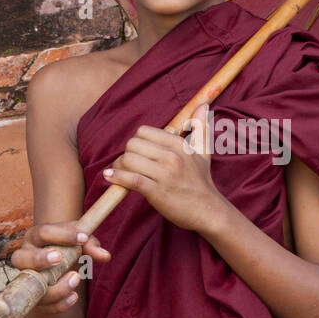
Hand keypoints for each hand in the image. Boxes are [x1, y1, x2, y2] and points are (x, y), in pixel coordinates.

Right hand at [8, 221, 110, 311]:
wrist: (59, 268)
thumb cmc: (68, 247)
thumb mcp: (80, 241)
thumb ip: (91, 244)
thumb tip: (105, 256)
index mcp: (35, 237)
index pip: (43, 232)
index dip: (62, 235)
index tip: (83, 238)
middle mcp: (25, 257)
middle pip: (19, 258)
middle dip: (38, 259)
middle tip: (59, 259)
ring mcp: (27, 279)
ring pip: (31, 285)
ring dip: (55, 285)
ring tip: (76, 278)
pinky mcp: (35, 298)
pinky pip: (43, 305)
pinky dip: (60, 304)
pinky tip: (74, 297)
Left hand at [103, 103, 223, 232]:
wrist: (208, 211)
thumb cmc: (202, 182)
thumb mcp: (203, 152)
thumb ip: (201, 128)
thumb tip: (203, 106)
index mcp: (179, 145)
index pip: (144, 131)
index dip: (136, 141)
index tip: (138, 153)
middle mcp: (172, 156)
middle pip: (132, 144)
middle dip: (126, 154)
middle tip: (127, 165)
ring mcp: (164, 174)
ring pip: (128, 160)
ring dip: (119, 167)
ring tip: (119, 173)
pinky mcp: (157, 192)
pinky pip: (131, 179)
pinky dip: (117, 177)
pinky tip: (110, 177)